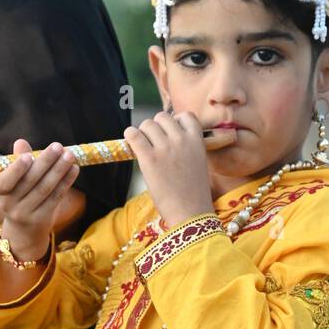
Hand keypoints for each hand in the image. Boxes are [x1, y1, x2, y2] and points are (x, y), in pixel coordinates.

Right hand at [0, 137, 80, 259]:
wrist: (23, 227)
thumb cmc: (17, 192)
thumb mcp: (13, 178)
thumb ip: (17, 160)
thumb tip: (21, 142)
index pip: (5, 181)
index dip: (16, 170)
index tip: (28, 156)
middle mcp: (8, 204)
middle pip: (29, 181)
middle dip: (45, 162)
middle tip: (57, 146)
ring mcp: (25, 213)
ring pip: (45, 189)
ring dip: (59, 170)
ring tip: (70, 155)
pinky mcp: (41, 218)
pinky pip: (55, 197)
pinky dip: (66, 182)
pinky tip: (74, 169)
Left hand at [122, 111, 214, 228]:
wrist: (190, 213)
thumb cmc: (193, 194)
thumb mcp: (198, 163)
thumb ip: (186, 147)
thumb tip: (165, 137)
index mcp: (197, 140)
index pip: (185, 115)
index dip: (175, 121)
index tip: (170, 133)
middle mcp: (181, 140)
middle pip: (162, 117)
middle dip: (156, 128)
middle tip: (154, 144)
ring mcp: (165, 148)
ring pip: (147, 124)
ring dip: (143, 133)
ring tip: (144, 147)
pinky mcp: (149, 159)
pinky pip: (134, 135)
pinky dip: (130, 136)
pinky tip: (131, 144)